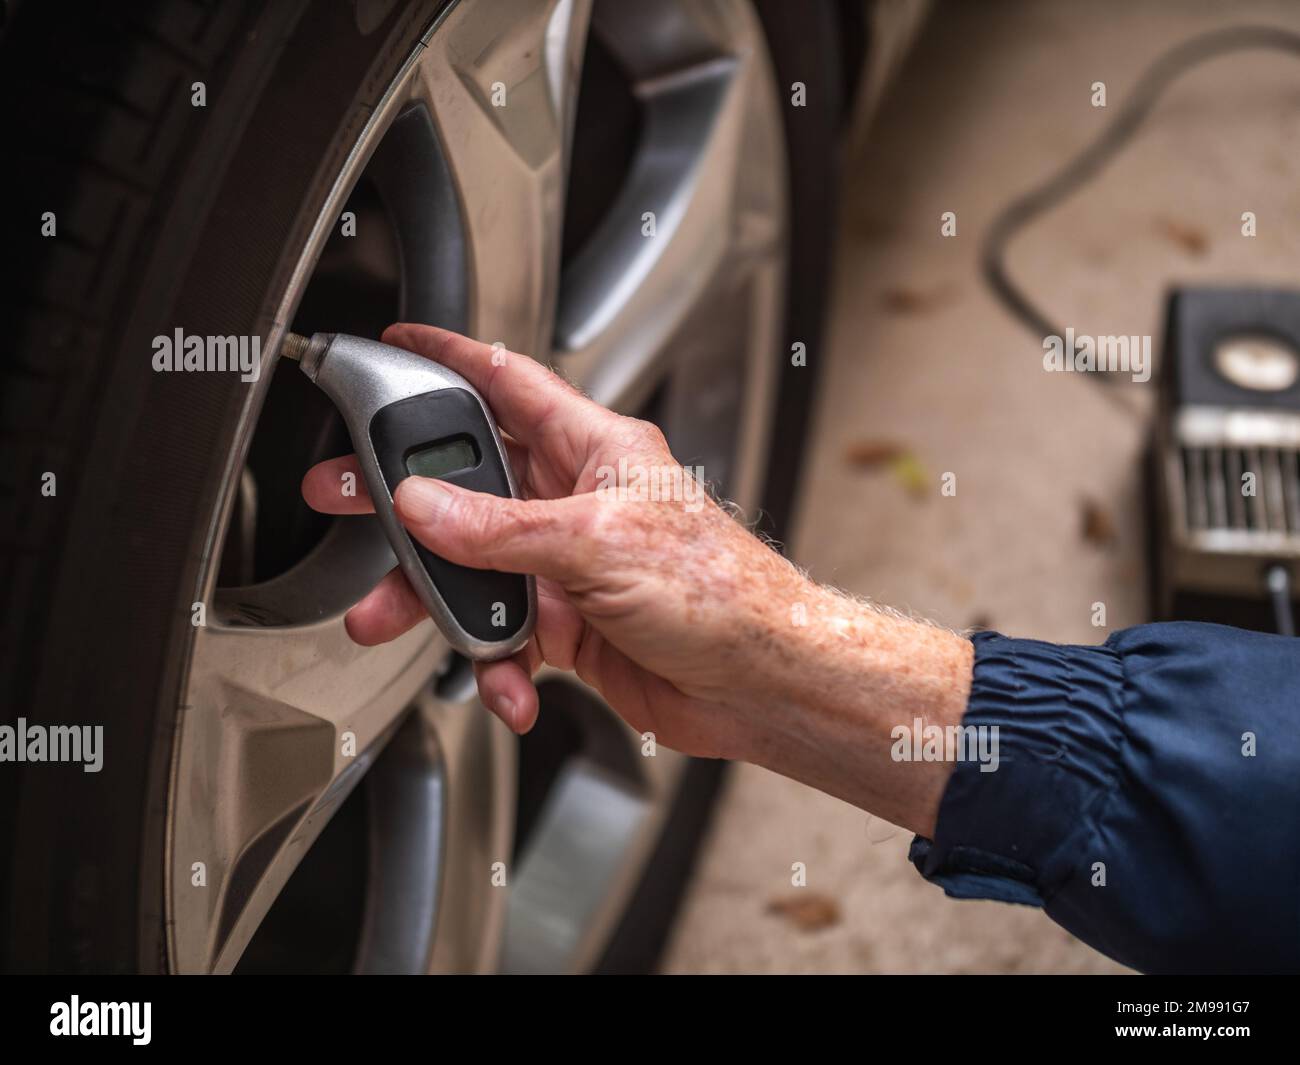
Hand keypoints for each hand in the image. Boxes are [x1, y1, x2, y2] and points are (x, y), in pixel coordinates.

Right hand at [302, 324, 973, 833]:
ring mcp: (568, 566)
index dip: (450, 359)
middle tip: (344, 496)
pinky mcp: (568, 625)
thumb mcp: (596, 544)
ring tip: (390, 619)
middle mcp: (576, 501)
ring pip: (473, 570)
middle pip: (468, 485)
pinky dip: (495, 665)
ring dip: (436, 603)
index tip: (396, 347)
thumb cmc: (719, 592)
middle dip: (404, 498)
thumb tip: (424, 505)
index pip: (509, 383)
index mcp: (593, 450)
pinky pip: (504, 638)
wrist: (759, 682)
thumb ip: (500, 529)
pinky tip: (507, 684)